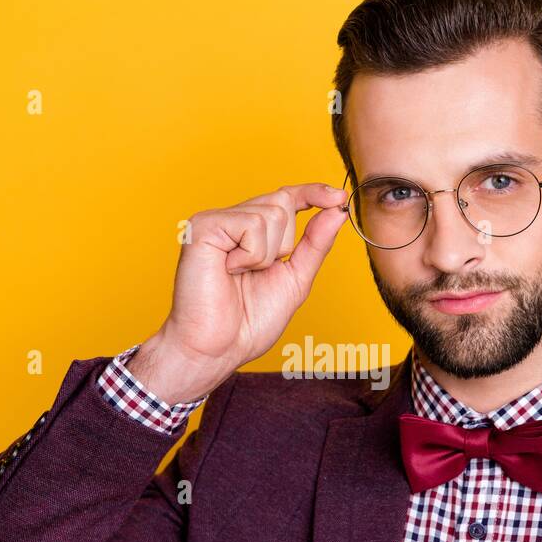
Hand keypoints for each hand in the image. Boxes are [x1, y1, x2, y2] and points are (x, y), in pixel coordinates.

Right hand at [128, 182, 348, 403]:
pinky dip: (250, 255)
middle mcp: (232, 220)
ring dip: (266, 255)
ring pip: (271, 213)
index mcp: (251, 232)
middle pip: (283, 202)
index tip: (338, 197)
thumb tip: (338, 209)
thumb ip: (315, 244)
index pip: (286, 197)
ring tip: (239, 274)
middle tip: (257, 273)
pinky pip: (252, 224)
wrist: (217, 348)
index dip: (312, 193)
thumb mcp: (295, 279)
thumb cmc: (248, 322)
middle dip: (284, 245)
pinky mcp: (203, 226)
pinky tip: (228, 270)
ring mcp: (216, 220)